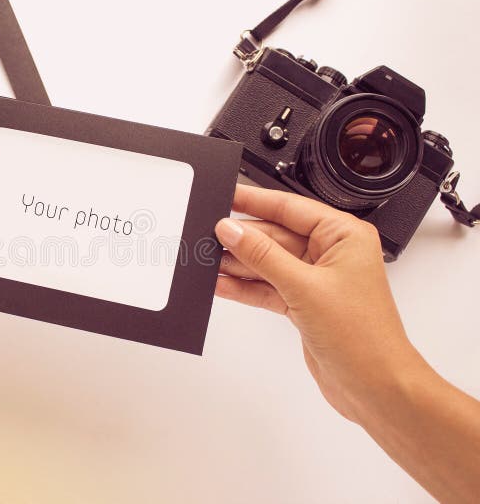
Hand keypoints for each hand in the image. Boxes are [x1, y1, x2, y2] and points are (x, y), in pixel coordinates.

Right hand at [214, 184, 419, 421]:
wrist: (374, 387)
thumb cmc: (363, 337)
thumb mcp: (304, 288)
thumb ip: (263, 256)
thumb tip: (232, 230)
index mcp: (343, 236)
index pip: (290, 208)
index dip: (255, 201)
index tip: (226, 194)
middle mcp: (330, 254)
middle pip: (275, 235)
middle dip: (241, 238)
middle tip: (207, 236)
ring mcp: (316, 280)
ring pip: (268, 262)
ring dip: (239, 264)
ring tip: (208, 260)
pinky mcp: (304, 304)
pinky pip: (267, 287)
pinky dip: (246, 287)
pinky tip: (222, 284)